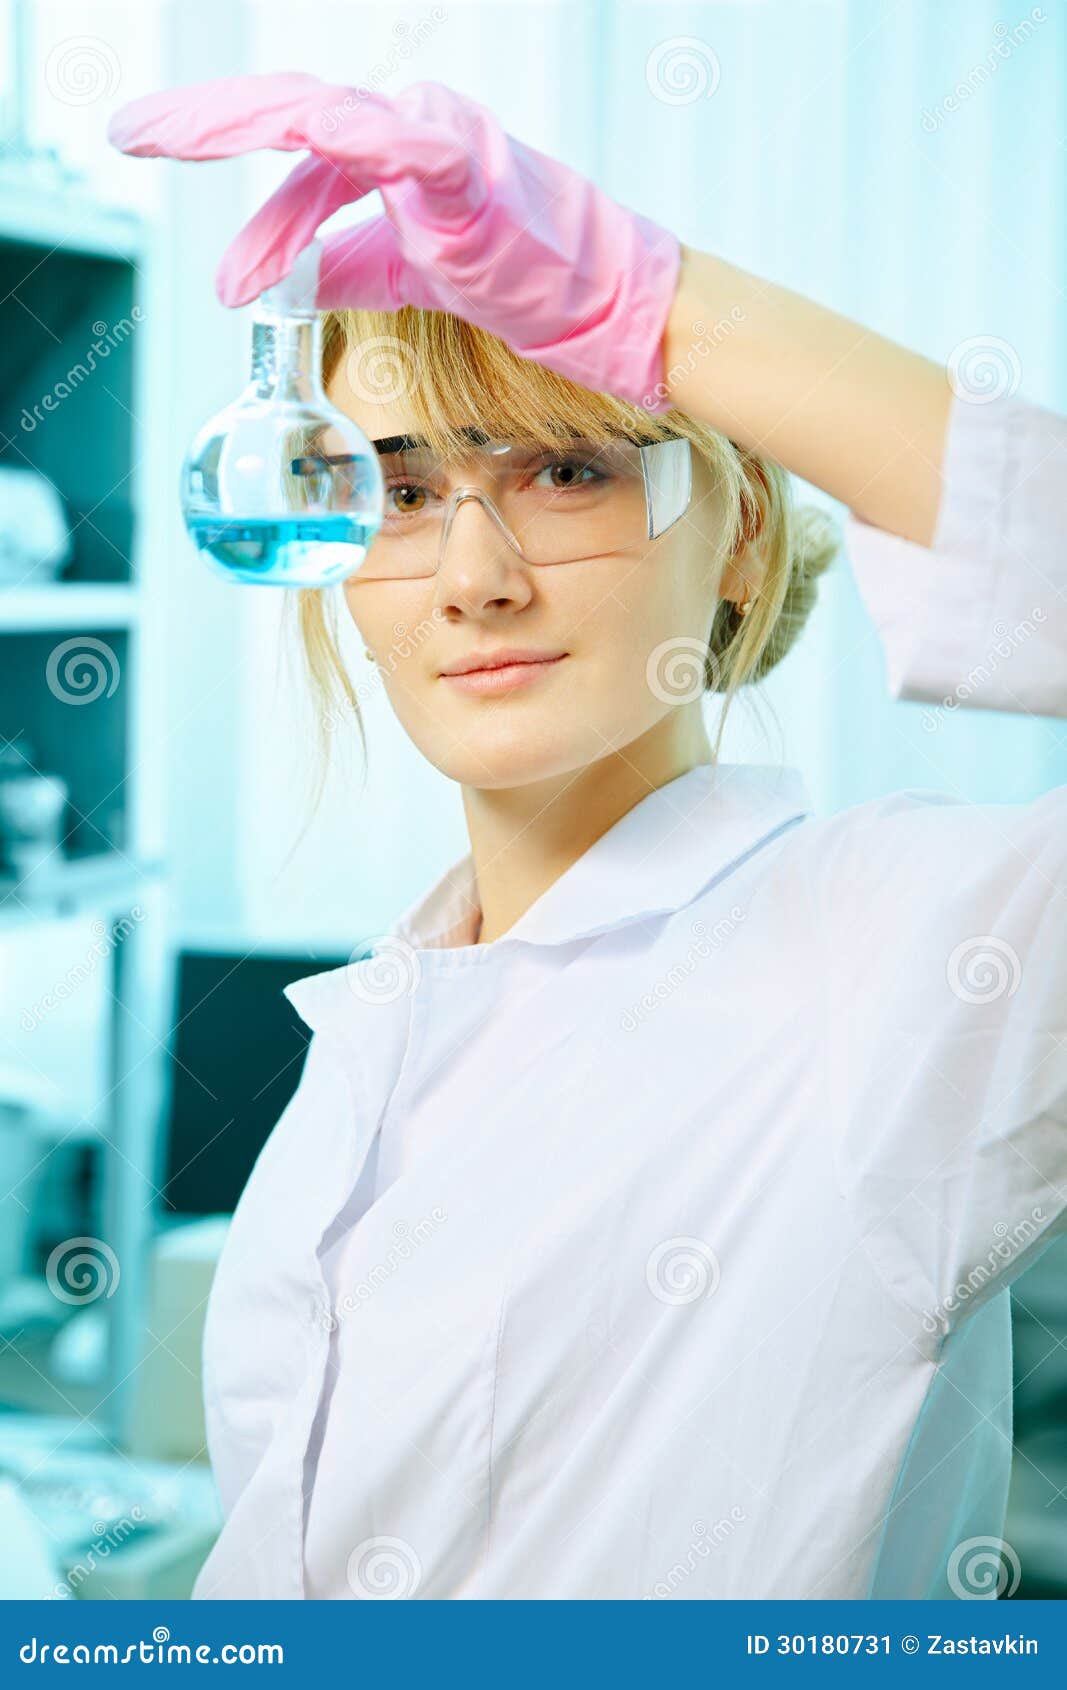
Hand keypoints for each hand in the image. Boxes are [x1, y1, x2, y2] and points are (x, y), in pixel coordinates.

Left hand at [108, 73, 679, 409]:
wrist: (610, 306)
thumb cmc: (527, 280)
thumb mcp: (411, 271)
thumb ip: (348, 264)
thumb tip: (281, 282)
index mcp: (397, 153)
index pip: (300, 162)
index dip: (227, 160)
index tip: (154, 157)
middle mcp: (412, 133)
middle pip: (292, 115)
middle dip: (206, 122)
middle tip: (132, 133)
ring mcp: (443, 147)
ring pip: (329, 121)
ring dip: (247, 124)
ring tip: (174, 135)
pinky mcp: (473, 179)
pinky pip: (406, 150)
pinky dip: (356, 138)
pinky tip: (303, 128)